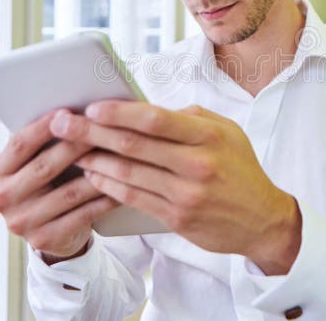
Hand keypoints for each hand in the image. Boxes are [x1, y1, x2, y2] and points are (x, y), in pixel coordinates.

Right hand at [0, 110, 118, 262]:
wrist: (52, 232)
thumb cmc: (50, 185)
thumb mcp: (38, 163)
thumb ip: (47, 142)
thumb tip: (75, 113)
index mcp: (1, 171)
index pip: (19, 144)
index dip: (43, 127)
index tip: (67, 111)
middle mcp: (4, 197)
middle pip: (44, 167)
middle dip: (75, 146)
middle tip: (101, 131)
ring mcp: (22, 221)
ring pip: (68, 193)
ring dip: (97, 174)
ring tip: (119, 158)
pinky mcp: (44, 239)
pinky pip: (82, 215)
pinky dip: (104, 200)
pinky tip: (122, 187)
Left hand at [50, 101, 301, 275]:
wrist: (263, 219)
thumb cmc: (241, 169)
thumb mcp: (227, 132)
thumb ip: (188, 118)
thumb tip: (145, 109)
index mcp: (208, 135)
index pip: (155, 119)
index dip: (120, 112)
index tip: (92, 106)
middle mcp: (197, 163)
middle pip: (133, 144)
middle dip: (92, 132)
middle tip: (62, 123)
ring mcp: (186, 193)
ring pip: (128, 173)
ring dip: (94, 160)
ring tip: (69, 149)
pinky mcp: (177, 217)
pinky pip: (134, 198)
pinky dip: (109, 185)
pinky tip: (92, 175)